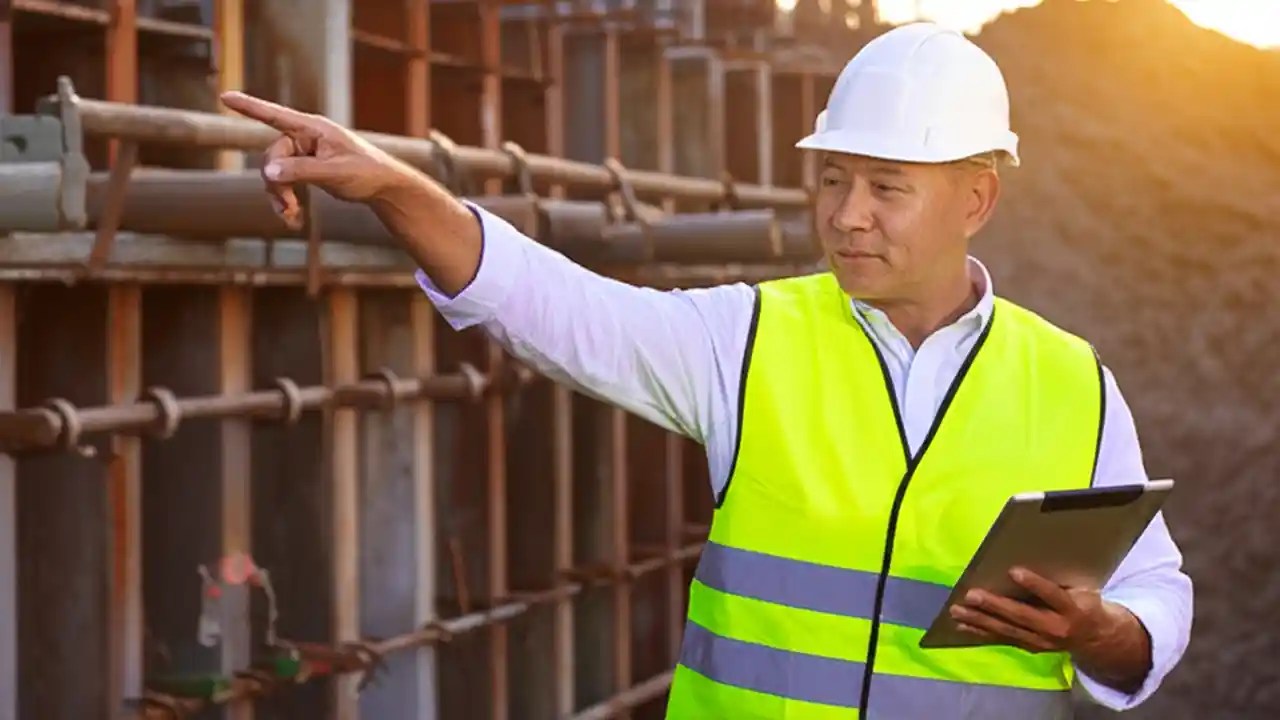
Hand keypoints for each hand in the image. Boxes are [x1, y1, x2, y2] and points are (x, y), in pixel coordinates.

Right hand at [220, 91, 407, 229]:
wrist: (384, 186)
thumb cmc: (366, 172)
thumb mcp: (334, 173)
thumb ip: (301, 171)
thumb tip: (267, 171)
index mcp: (314, 129)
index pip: (276, 115)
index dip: (249, 107)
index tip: (225, 96)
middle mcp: (306, 137)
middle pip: (272, 156)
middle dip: (275, 183)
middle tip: (288, 208)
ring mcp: (305, 152)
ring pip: (275, 172)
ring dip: (279, 196)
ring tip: (291, 217)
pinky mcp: (306, 168)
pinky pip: (284, 181)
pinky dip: (285, 200)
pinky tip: (292, 218)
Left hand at [949, 567, 1150, 691]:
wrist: (1098, 638)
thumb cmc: (1084, 602)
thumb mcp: (1083, 589)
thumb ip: (1060, 580)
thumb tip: (1032, 553)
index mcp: (1074, 609)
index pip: (1053, 595)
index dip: (1034, 584)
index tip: (1013, 570)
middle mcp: (1056, 628)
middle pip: (1022, 616)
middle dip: (995, 605)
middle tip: (971, 594)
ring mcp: (1041, 642)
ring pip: (1007, 630)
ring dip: (979, 620)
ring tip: (957, 610)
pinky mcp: (1029, 647)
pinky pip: (1002, 639)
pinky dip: (981, 632)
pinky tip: (961, 625)